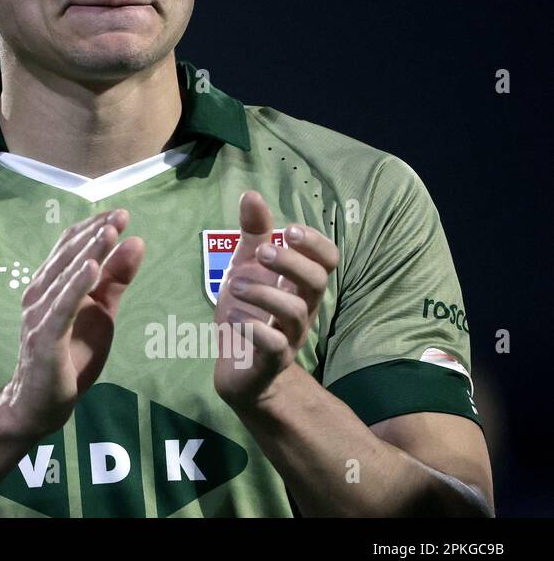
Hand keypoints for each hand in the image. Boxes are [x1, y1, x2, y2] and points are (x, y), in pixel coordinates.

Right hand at [3, 209, 143, 438]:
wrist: (38, 403)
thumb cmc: (68, 355)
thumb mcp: (101, 313)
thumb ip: (116, 280)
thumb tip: (136, 241)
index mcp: (52, 284)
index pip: (71, 246)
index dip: (95, 227)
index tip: (121, 213)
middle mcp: (40, 293)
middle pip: (68, 256)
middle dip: (96, 234)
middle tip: (121, 216)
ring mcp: (39, 315)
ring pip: (65, 276)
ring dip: (88, 252)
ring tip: (110, 233)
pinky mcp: (45, 339)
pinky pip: (62, 308)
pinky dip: (76, 286)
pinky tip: (92, 269)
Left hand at [212, 190, 337, 410]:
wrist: (237, 367)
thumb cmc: (248, 310)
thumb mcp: (246, 268)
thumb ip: (252, 235)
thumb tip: (252, 194)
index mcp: (298, 284)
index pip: (327, 260)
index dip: (315, 243)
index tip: (288, 230)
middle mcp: (302, 309)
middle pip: (318, 282)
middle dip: (292, 263)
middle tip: (262, 253)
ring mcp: (289, 336)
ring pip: (294, 313)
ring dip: (263, 294)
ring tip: (234, 286)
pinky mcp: (271, 361)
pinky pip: (274, 347)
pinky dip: (256, 330)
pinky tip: (237, 319)